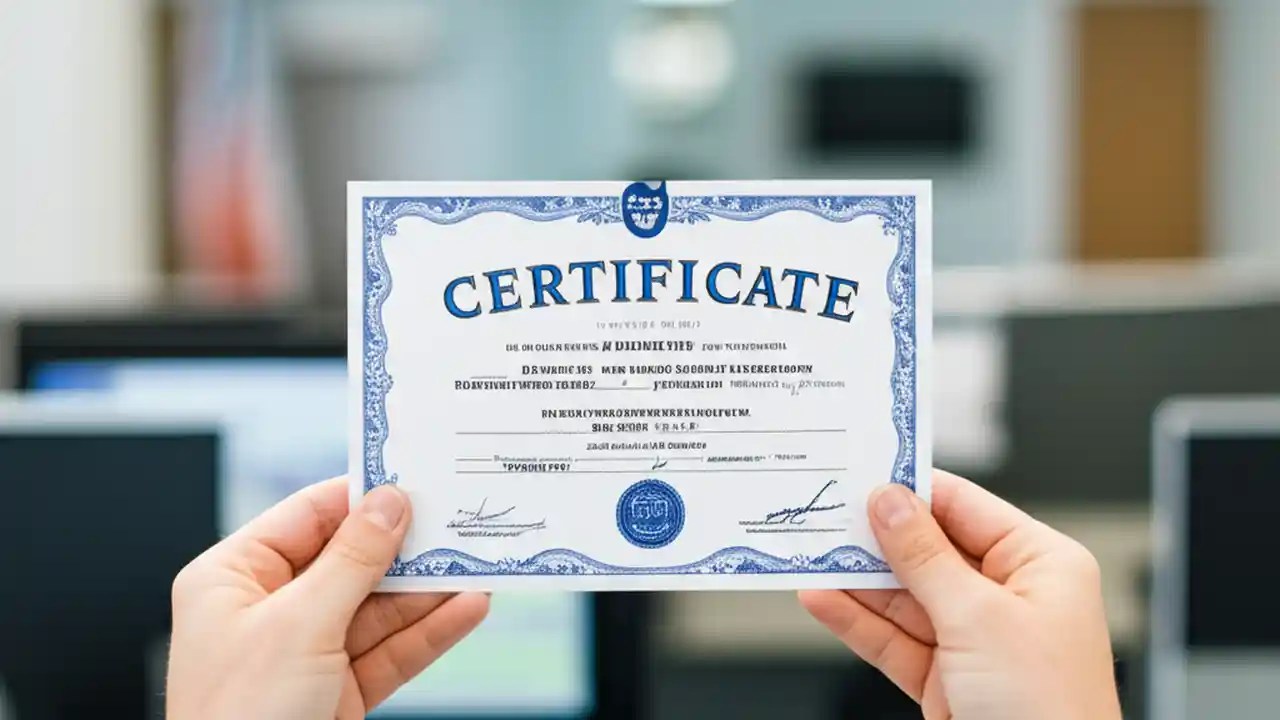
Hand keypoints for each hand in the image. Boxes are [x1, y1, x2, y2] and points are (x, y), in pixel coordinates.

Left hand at [166, 477, 488, 719]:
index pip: (309, 516)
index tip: (415, 479)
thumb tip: (389, 503)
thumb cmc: (239, 716)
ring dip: (428, 591)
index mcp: (233, 578)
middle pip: (351, 561)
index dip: (363, 497)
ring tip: (476, 564)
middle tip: (458, 522)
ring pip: (379, 609)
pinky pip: (390, 650)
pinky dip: (430, 632)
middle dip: (406, 549)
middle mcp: (268, 610)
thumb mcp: (299, 625)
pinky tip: (466, 609)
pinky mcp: (337, 692)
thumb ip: (352, 561)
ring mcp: (305, 653)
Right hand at [799, 470, 1121, 719]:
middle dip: (876, 538)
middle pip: (928, 550)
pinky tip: (822, 600)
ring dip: (856, 580)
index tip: (862, 473)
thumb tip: (890, 503)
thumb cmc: (1051, 711)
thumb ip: (925, 558)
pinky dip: (856, 621)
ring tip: (810, 553)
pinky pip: (893, 638)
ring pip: (903, 596)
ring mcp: (976, 641)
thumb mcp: (980, 618)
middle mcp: (1011, 598)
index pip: (965, 507)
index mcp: (1042, 565)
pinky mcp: (946, 680)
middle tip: (825, 514)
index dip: (912, 490)